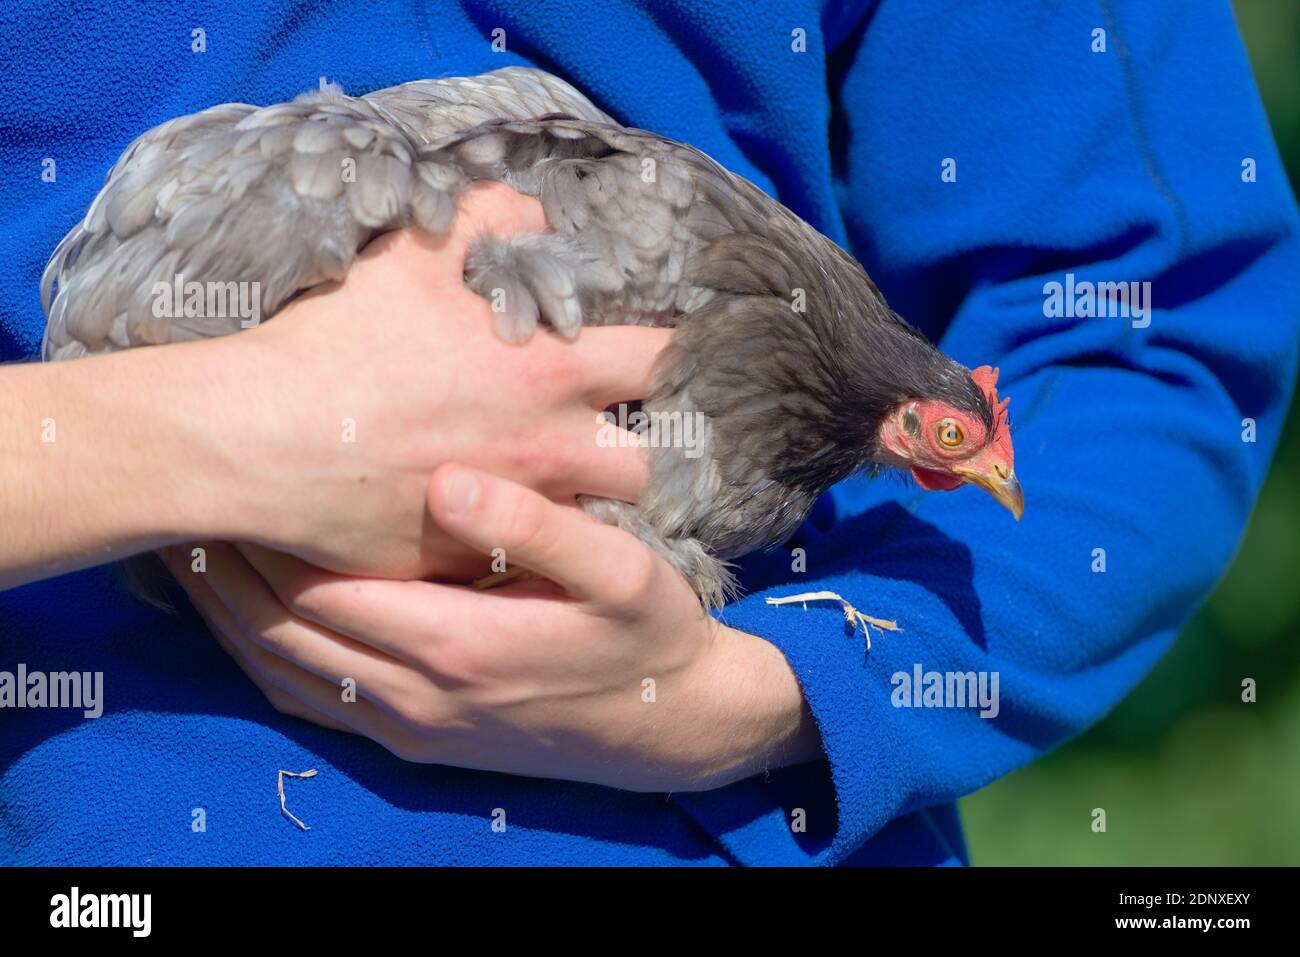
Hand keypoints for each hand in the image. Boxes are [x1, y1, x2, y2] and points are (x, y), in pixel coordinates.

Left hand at [164, 466, 821, 790]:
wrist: (676, 728)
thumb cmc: (651, 637)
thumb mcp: (622, 572)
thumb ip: (536, 525)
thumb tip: (445, 481)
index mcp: (457, 644)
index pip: (319, 587)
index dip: (261, 537)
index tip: (223, 479)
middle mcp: (417, 696)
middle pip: (280, 633)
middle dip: (224, 572)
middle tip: (183, 506)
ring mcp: (411, 728)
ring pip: (282, 675)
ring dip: (229, 619)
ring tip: (193, 558)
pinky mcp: (416, 742)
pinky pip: (312, 706)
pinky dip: (262, 663)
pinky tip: (246, 625)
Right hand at [190, 180, 671, 579]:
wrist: (258, 438)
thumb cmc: (337, 340)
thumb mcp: (415, 253)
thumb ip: (493, 219)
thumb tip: (539, 215)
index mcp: (554, 371)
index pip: (664, 361)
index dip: (679, 355)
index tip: (668, 356)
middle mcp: (552, 449)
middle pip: (655, 463)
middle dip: (657, 449)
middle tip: (631, 435)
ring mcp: (516, 514)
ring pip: (604, 523)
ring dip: (602, 504)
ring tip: (579, 488)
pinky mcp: (472, 561)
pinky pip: (530, 560)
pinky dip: (535, 544)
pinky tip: (515, 528)